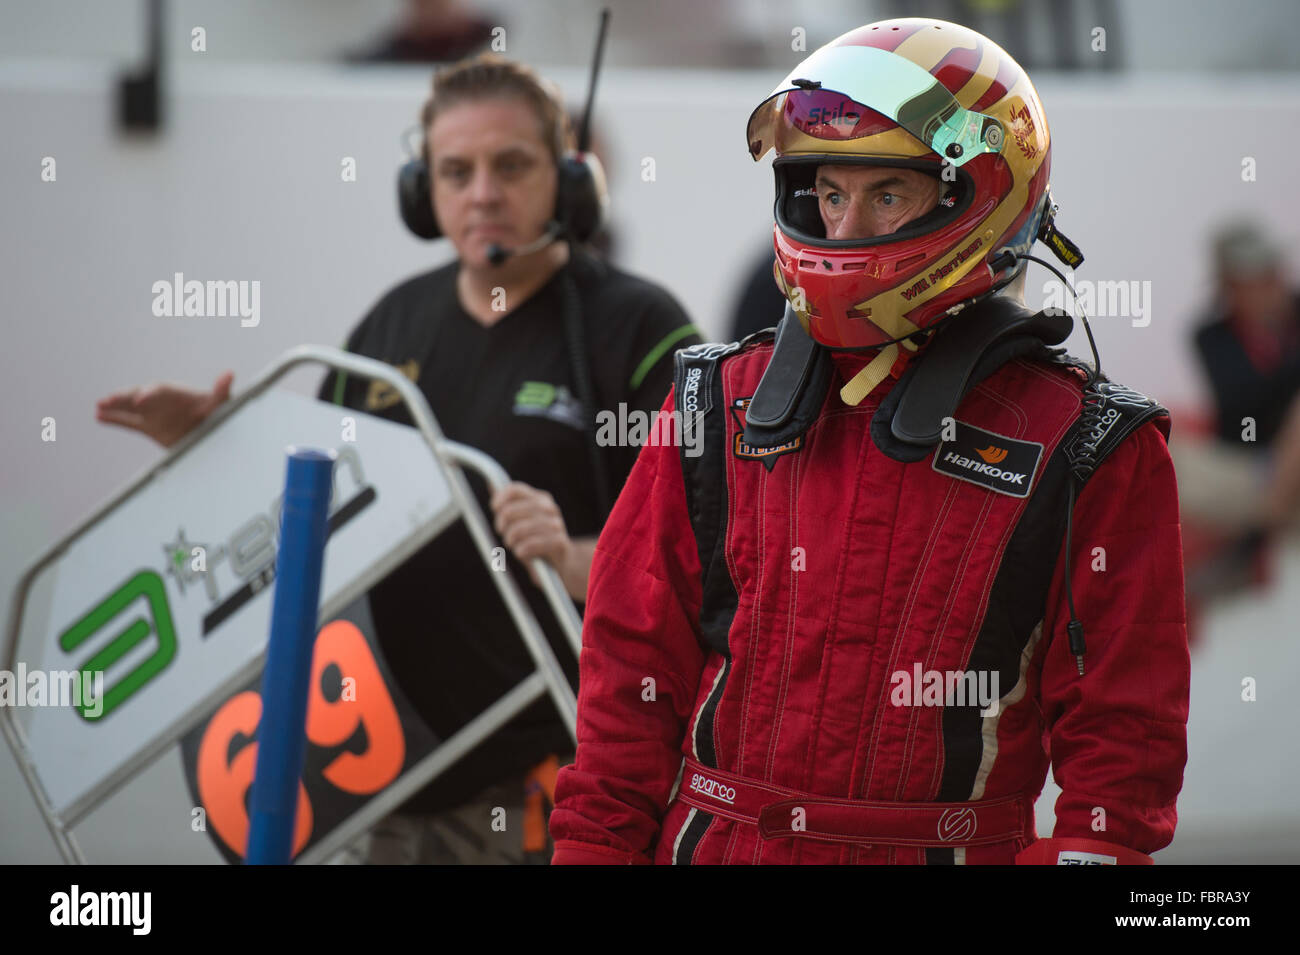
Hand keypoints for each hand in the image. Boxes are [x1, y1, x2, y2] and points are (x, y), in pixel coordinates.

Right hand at [95, 371, 232, 447]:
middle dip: (124, 398)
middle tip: (109, 400)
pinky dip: (114, 420)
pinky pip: (128, 422)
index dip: (150, 394)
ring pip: (129, 408)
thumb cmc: (218, 413)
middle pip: (138, 396)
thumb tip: (230, 374)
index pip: (160, 391)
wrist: (212, 431)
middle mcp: (161, 401)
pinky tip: (99, 417)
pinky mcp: (149, 428)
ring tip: (100, 406)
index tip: (141, 401)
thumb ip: (221, 391)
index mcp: (176, 393)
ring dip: (115, 406)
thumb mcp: (221, 404)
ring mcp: (152, 414)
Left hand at [490, 482, 573, 587]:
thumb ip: (509, 505)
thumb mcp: (522, 521)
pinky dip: (523, 549)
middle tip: (501, 531)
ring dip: (511, 538)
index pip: (516, 490)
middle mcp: (550, 508)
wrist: (563, 560)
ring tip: (511, 544)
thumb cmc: (537, 539)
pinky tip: (521, 552)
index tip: (494, 508)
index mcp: (541, 499)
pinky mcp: (560, 542)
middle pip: (513, 509)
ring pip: (521, 528)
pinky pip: (533, 544)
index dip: (501, 497)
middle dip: (502, 521)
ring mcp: (556, 525)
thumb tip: (492, 485)